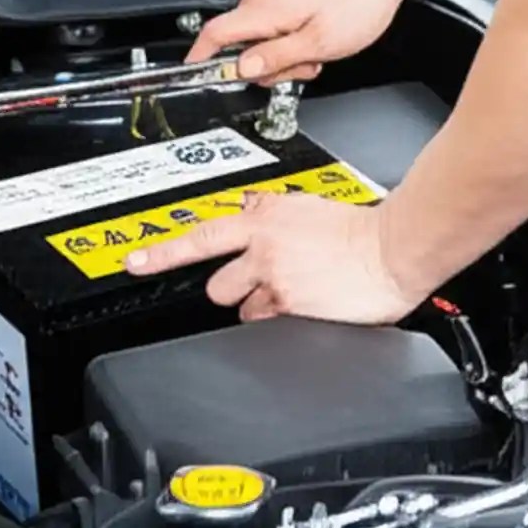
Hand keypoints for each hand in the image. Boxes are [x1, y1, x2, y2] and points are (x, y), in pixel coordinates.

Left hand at [123, 192, 426, 324]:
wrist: (393, 249)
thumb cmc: (362, 230)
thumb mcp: (308, 207)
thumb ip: (273, 214)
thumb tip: (252, 212)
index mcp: (265, 214)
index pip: (203, 233)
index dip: (162, 252)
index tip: (134, 261)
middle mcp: (262, 243)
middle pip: (215, 279)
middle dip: (229, 285)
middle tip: (255, 281)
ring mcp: (273, 275)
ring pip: (236, 303)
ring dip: (254, 303)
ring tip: (289, 292)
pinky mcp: (288, 304)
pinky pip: (264, 320)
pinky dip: (279, 317)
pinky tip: (305, 303)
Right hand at [186, 0, 406, 84]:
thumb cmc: (358, 1)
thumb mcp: (316, 43)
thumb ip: (275, 58)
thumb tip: (242, 70)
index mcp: (262, 10)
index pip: (212, 36)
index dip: (199, 61)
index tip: (197, 77)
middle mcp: (261, 0)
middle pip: (239, 47)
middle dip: (266, 67)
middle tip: (301, 65)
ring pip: (261, 43)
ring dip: (285, 57)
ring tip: (316, 51)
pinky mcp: (287, 0)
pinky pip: (276, 32)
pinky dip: (294, 44)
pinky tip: (318, 41)